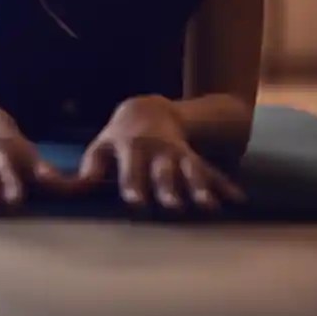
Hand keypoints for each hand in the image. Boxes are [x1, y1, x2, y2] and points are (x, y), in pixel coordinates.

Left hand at [77, 96, 245, 213]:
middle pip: (164, 172)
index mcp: (132, 147)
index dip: (133, 183)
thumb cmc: (120, 135)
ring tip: (209, 207)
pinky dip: (224, 186)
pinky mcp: (193, 158)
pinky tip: (238, 201)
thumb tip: (78, 186)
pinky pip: (210, 171)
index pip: (131, 168)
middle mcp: (158, 151)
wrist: (150, 108)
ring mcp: (178, 154)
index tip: (135, 201)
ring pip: (191, 171)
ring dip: (200, 188)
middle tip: (174, 207)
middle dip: (169, 188)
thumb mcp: (102, 144)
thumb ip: (92, 165)